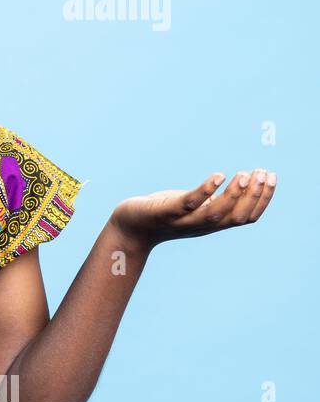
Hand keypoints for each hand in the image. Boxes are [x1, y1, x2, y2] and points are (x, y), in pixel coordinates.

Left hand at [109, 168, 276, 250]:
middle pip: (236, 217)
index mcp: (213, 223)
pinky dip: (205, 191)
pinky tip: (218, 176)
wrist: (130, 228)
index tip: (272, 176)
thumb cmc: (165, 214)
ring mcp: (183, 220)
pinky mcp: (165, 212)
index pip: (247, 217)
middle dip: (253, 196)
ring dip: (233, 195)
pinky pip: (188, 203)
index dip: (263, 199)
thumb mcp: (196, 207)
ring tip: (244, 174)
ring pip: (215, 213)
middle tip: (262, 172)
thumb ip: (216, 200)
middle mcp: (202, 225)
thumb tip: (242, 183)